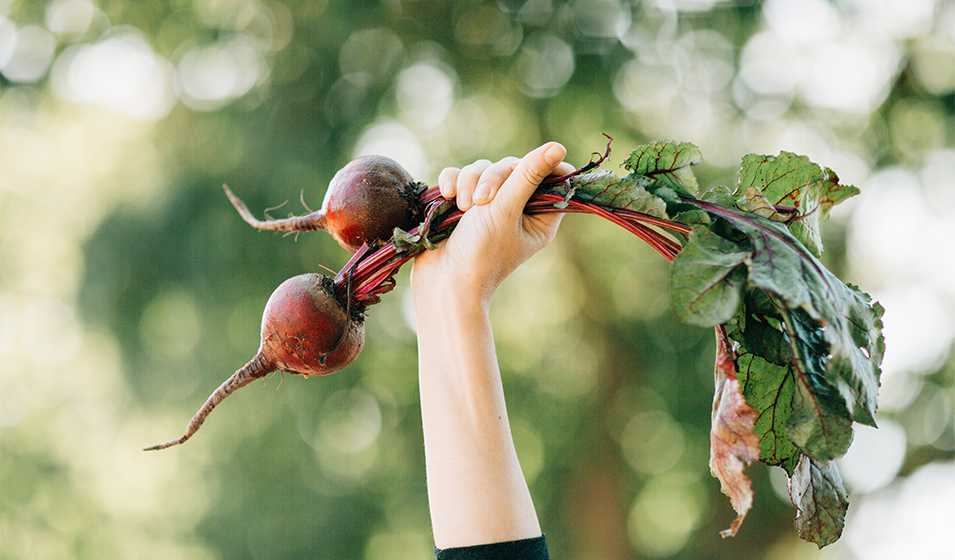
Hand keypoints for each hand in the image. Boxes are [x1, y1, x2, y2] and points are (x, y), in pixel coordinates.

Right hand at [411, 142, 573, 305]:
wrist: (442, 281)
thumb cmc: (481, 252)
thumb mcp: (506, 209)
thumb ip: (529, 175)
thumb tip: (559, 146)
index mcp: (539, 216)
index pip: (552, 179)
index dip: (541, 167)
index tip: (526, 168)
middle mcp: (516, 209)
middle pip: (511, 167)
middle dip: (492, 178)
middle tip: (481, 200)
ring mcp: (487, 206)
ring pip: (482, 169)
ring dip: (469, 181)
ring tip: (462, 206)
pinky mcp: (460, 203)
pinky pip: (459, 175)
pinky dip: (452, 182)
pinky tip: (447, 196)